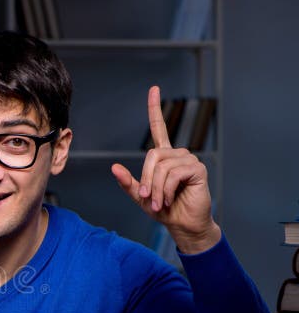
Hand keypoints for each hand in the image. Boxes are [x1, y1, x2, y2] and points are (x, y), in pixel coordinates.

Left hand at [111, 86, 220, 253]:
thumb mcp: (140, 196)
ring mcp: (189, 160)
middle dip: (147, 179)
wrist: (182, 224)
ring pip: (161, 166)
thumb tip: (114, 167)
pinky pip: (173, 173)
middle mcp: (177, 154)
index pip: (158, 128)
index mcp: (163, 157)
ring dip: (156, 188)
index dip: (155, 109)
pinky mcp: (198, 169)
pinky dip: (166, 189)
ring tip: (159, 202)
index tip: (154, 89)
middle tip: (148, 198)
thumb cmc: (164, 209)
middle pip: (152, 155)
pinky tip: (169, 198)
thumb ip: (128, 183)